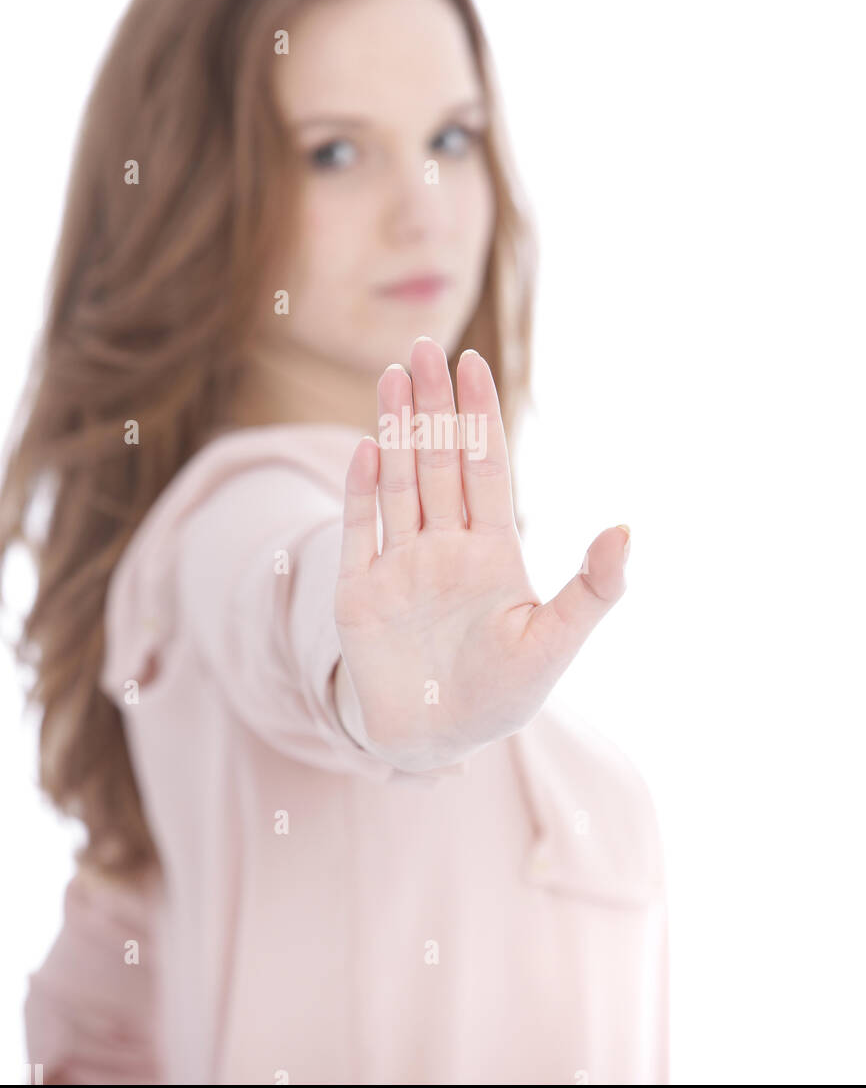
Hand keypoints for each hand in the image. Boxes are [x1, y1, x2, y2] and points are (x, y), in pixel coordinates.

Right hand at [334, 337, 629, 770]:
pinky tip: (366, 449)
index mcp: (492, 550)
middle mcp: (443, 545)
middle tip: (425, 346)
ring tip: (394, 376)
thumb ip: (594, 588)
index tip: (474, 362)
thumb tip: (628, 527)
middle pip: (437, 461)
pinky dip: (360, 492)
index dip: (479, 416)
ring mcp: (399, 563)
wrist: (436, 742)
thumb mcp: (557, 642)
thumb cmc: (502, 696)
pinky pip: (358, 531)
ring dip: (395, 431)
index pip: (484, 467)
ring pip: (396, 482)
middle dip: (433, 406)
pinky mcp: (358, 591)